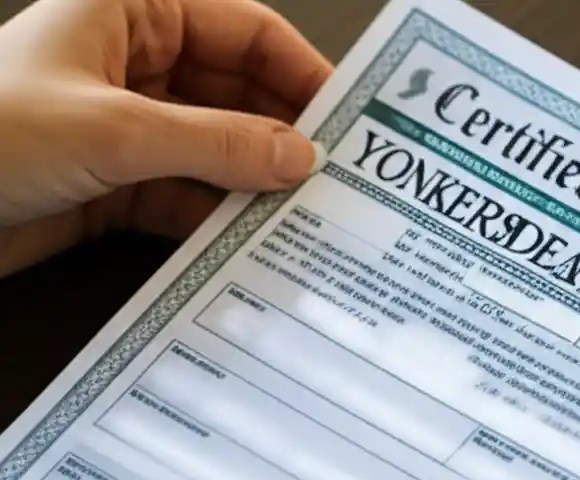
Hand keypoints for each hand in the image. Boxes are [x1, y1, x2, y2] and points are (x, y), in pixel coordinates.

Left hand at [0, 0, 332, 277]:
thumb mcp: (115, 130)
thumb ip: (217, 142)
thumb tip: (300, 157)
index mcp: (133, 10)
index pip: (247, 29)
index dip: (303, 72)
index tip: (350, 121)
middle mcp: (137, 61)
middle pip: (241, 92)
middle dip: (285, 135)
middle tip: (340, 180)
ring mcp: (130, 125)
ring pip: (221, 148)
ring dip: (258, 183)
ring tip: (311, 216)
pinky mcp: (118, 182)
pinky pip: (190, 194)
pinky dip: (221, 218)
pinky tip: (257, 241)